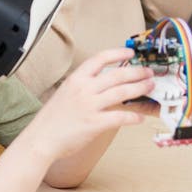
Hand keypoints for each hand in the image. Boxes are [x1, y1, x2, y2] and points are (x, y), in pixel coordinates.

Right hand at [29, 49, 154, 160]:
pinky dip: (132, 117)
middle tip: (149, 72)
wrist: (41, 138)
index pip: (100, 58)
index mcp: (76, 78)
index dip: (118, 53)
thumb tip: (104, 82)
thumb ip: (83, 85)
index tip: (131, 52)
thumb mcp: (65, 92)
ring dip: (139, 89)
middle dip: (137, 72)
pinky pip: (119, 117)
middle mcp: (84, 89)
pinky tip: (140, 118)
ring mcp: (89, 106)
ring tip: (150, 87)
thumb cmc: (53, 118)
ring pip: (122, 92)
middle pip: (117, 75)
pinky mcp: (94, 124)